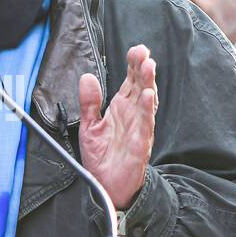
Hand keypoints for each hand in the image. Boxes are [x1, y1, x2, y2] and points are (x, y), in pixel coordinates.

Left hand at [78, 45, 157, 210]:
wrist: (106, 187)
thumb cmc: (102, 158)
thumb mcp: (89, 126)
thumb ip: (89, 103)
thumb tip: (86, 77)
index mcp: (121, 109)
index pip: (130, 82)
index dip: (133, 65)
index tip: (136, 49)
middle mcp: (133, 116)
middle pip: (141, 87)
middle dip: (143, 69)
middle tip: (142, 51)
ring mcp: (139, 129)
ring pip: (146, 102)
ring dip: (149, 84)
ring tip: (148, 66)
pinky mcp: (140, 145)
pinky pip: (146, 125)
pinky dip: (147, 110)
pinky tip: (149, 96)